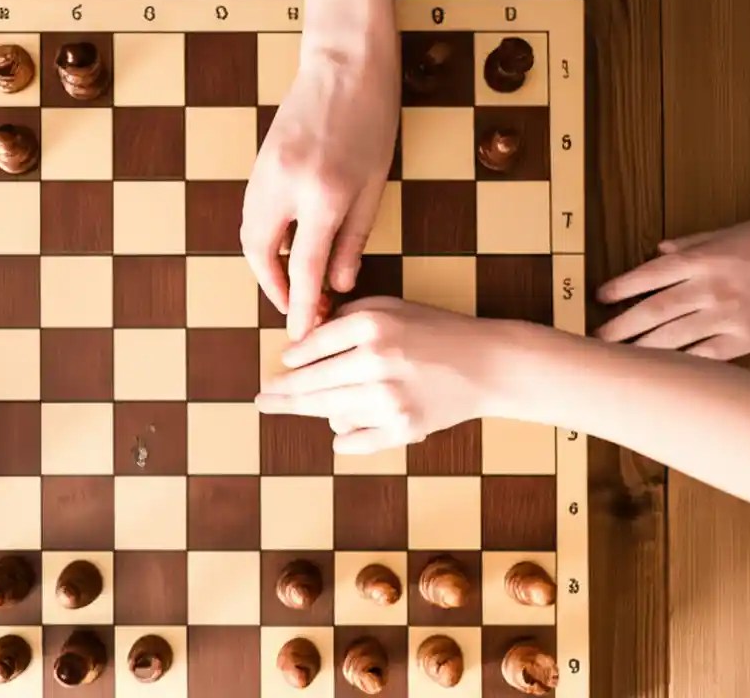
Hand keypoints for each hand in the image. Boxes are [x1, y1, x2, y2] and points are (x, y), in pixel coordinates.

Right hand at [242, 53, 399, 340]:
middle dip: (273, 288)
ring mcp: (266, 173)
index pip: (303, 268)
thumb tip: (341, 283)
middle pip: (261, 256)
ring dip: (265, 265)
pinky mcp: (259, 163)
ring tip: (292, 281)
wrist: (345, 63)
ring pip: (250, 235)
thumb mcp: (375, 186)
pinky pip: (253, 213)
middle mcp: (286, 187)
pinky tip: (284, 246)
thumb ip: (355, 239)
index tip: (299, 334)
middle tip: (295, 306)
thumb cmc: (372, 119)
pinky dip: (263, 237)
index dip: (300, 307)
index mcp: (324, 195)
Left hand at [255, 297, 503, 453]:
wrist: (487, 364)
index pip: (310, 347)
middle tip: (262, 399)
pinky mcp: (403, 429)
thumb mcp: (389, 307)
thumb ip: (344, 319)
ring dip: (314, 411)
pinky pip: (352, 442)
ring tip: (302, 407)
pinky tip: (340, 433)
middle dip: (280, 394)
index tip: (282, 365)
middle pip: (309, 385)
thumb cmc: (434, 331)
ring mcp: (389, 400)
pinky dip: (343, 439)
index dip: (290, 359)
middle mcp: (376, 362)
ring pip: (328, 414)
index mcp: (371, 326)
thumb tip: (299, 348)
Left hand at [595, 213, 749, 359]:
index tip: (599, 298)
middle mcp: (710, 288)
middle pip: (652, 311)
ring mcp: (728, 316)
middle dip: (619, 327)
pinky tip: (663, 372)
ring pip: (673, 338)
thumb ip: (691, 243)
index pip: (648, 276)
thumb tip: (658, 251)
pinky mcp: (748, 339)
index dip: (620, 289)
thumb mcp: (729, 232)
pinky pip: (706, 356)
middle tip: (596, 340)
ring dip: (642, 349)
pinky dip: (682, 363)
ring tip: (620, 360)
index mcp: (702, 259)